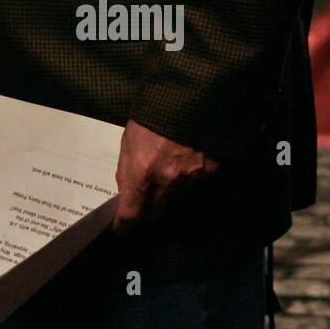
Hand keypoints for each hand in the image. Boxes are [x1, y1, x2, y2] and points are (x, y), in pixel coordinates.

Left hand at [111, 120, 218, 234]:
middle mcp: (166, 181)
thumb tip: (127, 191)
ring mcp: (189, 179)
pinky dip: (190, 176)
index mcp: (141, 172)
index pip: (131, 213)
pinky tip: (186, 157)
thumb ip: (127, 169)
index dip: (124, 224)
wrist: (187, 99)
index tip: (121, 229)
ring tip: (169, 163)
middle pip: (155, 212)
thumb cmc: (150, 118)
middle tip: (146, 194)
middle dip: (149, 206)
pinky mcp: (208, 172)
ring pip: (176, 198)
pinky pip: (195, 183)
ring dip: (170, 189)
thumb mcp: (128, 142)